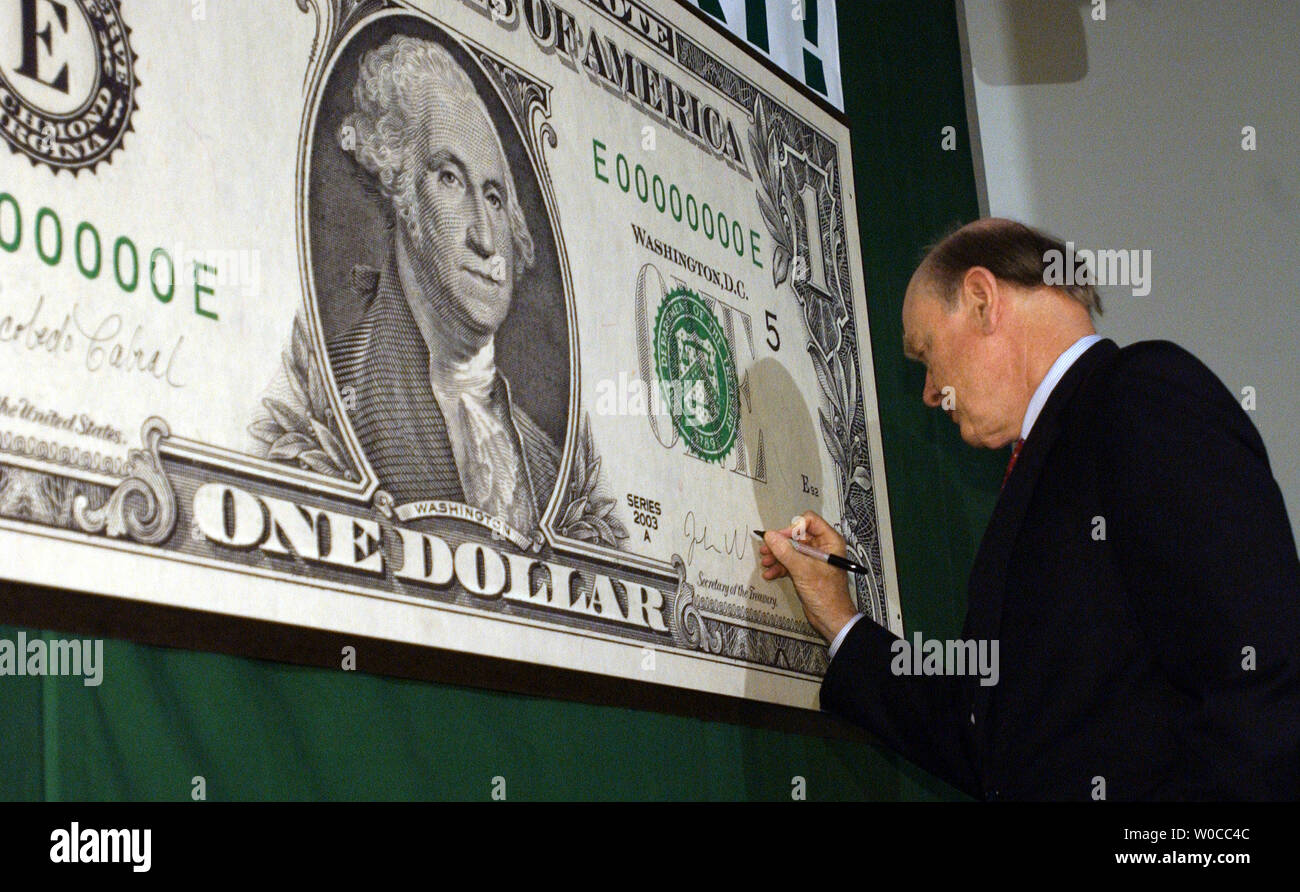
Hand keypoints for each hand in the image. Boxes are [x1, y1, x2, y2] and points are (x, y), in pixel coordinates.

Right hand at [758, 511, 857, 642]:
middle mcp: (822, 547)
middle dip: (780, 544)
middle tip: (765, 550)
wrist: (831, 619)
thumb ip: (785, 552)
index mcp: (830, 541)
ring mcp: (813, 560)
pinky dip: (780, 567)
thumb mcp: (803, 570)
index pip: (809, 521)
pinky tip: (770, 574)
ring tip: (765, 563)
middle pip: (797, 536)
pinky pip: (790, 563)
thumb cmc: (825, 594)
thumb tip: (769, 536)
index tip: (780, 538)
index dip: (793, 527)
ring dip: (777, 556)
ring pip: (791, 550)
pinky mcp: (806, 571)